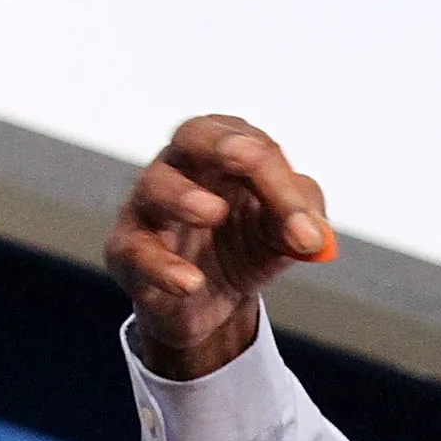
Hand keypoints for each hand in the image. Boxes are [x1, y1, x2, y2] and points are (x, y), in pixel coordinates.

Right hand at [104, 115, 335, 380]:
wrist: (209, 304)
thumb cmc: (245, 246)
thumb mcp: (282, 233)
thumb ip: (304, 223)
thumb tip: (313, 235)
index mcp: (224, 152)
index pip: (251, 146)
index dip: (280, 182)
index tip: (308, 233)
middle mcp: (181, 167)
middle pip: (193, 135)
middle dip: (222, 144)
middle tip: (248, 159)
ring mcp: (148, 206)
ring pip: (154, 186)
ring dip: (184, 196)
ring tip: (213, 213)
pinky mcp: (127, 250)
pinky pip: (137, 250)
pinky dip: (162, 266)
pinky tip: (190, 283)